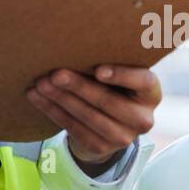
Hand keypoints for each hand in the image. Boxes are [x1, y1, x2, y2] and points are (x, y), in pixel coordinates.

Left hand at [27, 64, 160, 170]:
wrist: (109, 124)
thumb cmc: (112, 85)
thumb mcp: (120, 75)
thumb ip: (108, 61)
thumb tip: (73, 42)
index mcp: (151, 93)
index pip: (143, 82)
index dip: (122, 76)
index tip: (98, 70)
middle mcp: (142, 118)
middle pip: (108, 101)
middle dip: (78, 86)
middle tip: (55, 73)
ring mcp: (123, 137)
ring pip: (87, 116)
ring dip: (60, 98)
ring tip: (41, 83)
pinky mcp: (101, 148)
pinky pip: (73, 128)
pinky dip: (52, 110)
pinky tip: (37, 97)